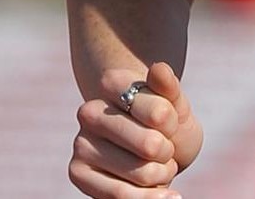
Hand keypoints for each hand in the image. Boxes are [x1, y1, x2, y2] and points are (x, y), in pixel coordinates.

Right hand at [69, 62, 200, 197]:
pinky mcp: (77, 172)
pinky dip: (150, 198)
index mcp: (112, 82)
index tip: (168, 122)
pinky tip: (163, 194)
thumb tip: (159, 68)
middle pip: (151, 145)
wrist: (154, 153)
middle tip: (163, 148)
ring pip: (141, 172)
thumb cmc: (167, 126)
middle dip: (167, 153)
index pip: (160, 113)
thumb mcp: (177, 106)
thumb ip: (170, 89)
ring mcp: (81, 142)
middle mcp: (89, 110)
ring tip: (156, 166)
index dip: (172, 124)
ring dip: (161, 175)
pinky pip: (121, 195)